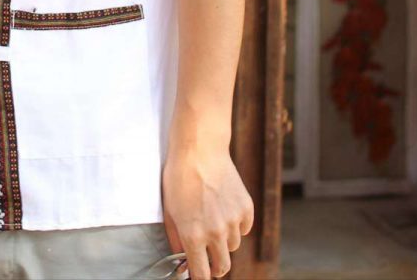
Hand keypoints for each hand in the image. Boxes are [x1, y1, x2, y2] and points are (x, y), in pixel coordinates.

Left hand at [162, 143, 253, 279]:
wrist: (199, 150)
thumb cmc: (179, 178)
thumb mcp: (170, 211)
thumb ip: (176, 240)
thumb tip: (183, 260)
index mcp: (193, 236)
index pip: (201, 274)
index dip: (200, 278)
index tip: (199, 276)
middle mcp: (216, 232)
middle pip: (222, 267)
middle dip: (214, 267)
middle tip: (208, 259)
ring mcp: (233, 220)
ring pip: (233, 246)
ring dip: (224, 242)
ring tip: (212, 221)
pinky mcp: (246, 208)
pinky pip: (244, 228)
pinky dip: (236, 226)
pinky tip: (224, 210)